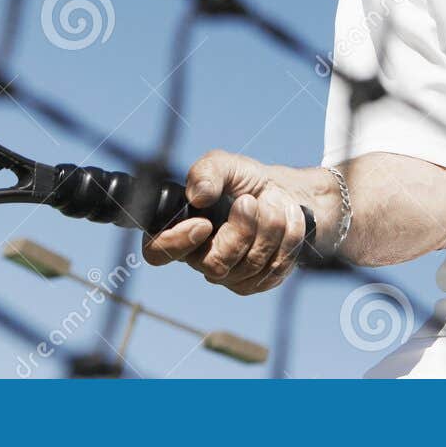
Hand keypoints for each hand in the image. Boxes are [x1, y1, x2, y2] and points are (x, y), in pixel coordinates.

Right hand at [142, 150, 308, 294]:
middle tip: (251, 201)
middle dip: (242, 229)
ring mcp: (229, 275)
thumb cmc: (244, 181)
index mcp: (180, 229)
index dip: (177, 243)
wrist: (283, 194)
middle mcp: (200, 258)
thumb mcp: (224, 165)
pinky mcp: (257, 282)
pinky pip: (273, 269)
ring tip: (275, 203)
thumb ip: (206, 172)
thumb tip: (198, 195)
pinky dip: (287, 239)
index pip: (158, 252)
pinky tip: (287, 219)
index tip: (204, 223)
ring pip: (250, 265)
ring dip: (270, 228)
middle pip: (215, 263)